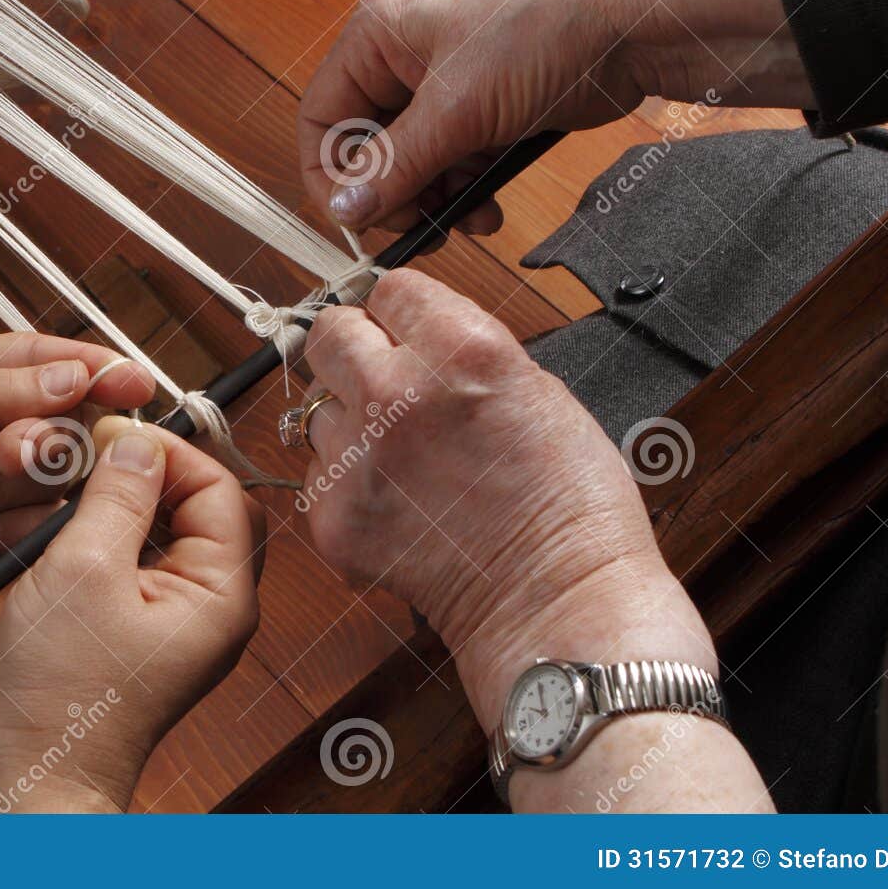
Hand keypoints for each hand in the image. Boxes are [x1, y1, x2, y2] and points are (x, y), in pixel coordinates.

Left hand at [0, 332, 153, 620]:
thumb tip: (73, 375)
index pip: (48, 359)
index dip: (95, 368)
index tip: (133, 382)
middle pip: (66, 417)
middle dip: (40, 438)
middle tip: (7, 453)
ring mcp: (3, 477)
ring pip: (58, 473)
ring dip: (5, 488)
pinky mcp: (8, 527)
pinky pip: (44, 521)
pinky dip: (8, 526)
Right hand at [0, 418, 262, 812]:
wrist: (33, 777)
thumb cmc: (61, 695)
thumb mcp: (84, 570)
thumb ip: (118, 496)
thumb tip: (139, 441)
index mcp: (223, 595)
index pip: (222, 489)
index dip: (170, 453)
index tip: (115, 436)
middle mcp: (213, 608)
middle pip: (199, 508)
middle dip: (147, 476)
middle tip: (91, 459)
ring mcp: (178, 622)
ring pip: (163, 532)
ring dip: (119, 504)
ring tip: (69, 493)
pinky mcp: (142, 631)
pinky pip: (136, 564)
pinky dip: (103, 537)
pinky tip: (61, 533)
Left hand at [295, 270, 712, 729]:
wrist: (558, 599)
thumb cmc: (569, 501)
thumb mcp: (538, 388)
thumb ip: (462, 350)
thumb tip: (411, 334)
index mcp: (461, 347)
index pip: (388, 289)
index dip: (400, 313)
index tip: (406, 331)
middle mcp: (396, 392)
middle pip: (328, 333)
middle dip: (354, 349)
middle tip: (383, 379)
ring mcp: (356, 457)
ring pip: (317, 409)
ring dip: (350, 422)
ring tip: (405, 458)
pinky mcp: (332, 515)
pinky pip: (319, 474)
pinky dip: (348, 484)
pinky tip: (400, 505)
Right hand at [298, 0, 809, 235]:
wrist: (638, 21)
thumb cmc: (546, 29)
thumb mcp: (457, 110)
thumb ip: (395, 167)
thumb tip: (345, 208)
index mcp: (377, 36)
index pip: (322, 118)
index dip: (331, 176)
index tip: (358, 220)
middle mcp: (402, 56)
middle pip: (365, 147)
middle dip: (392, 194)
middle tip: (421, 226)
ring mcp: (445, 82)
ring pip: (410, 162)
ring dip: (432, 199)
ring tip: (465, 220)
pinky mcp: (483, 105)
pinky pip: (451, 161)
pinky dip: (462, 190)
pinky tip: (486, 209)